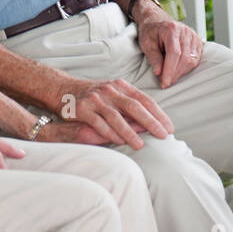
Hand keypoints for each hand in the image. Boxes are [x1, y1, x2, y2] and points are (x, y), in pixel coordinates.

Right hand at [49, 76, 174, 150]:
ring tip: (140, 145)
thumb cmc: (94, 96)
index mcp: (121, 86)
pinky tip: (119, 142)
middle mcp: (110, 91)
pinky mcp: (83, 108)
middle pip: (134, 106)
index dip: (158, 114)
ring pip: (116, 116)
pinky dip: (110, 133)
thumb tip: (153, 122)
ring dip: (130, 132)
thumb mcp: (113, 95)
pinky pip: (98, 123)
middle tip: (163, 136)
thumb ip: (130, 106)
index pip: (144, 99)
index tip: (169, 127)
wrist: (63, 89)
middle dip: (151, 122)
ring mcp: (96, 99)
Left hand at [135, 8, 203, 88]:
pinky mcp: (197, 42)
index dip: (170, 70)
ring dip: (181, 72)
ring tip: (170, 77)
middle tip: (165, 82)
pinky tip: (177, 71)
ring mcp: (193, 36)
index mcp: (171, 29)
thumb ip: (153, 57)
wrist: (156, 21)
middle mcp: (185, 31)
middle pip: (185, 58)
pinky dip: (187, 68)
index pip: (174, 53)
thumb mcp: (146, 43)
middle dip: (175, 74)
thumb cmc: (150, 31)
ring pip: (192, 61)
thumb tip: (159, 73)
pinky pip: (196, 60)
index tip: (164, 83)